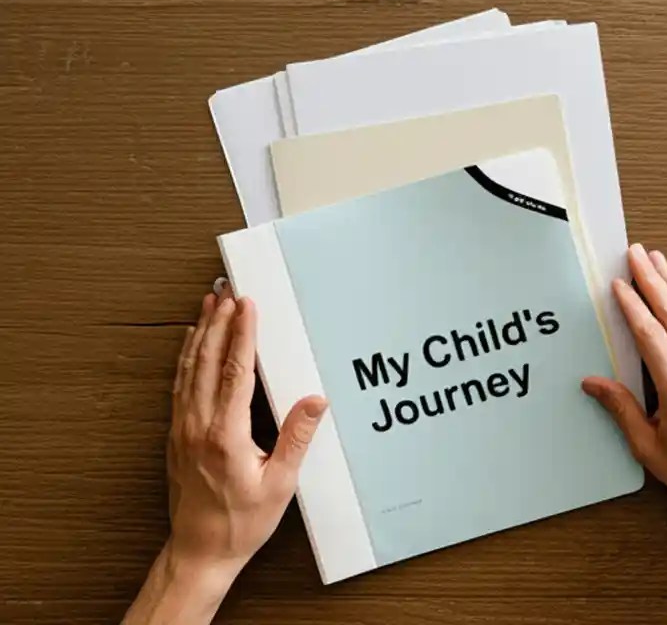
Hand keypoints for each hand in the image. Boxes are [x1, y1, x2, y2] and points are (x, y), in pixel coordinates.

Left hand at [127, 289, 328, 623]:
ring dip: (200, 333)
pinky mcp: (176, 435)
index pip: (235, 371)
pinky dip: (186, 358)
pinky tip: (192, 344)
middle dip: (218, 321)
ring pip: (189, 369)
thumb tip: (314, 401)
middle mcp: (197, 427)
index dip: (243, 334)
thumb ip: (297, 437)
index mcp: (224, 435)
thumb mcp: (281, 483)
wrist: (200, 550)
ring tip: (209, 304)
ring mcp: (182, 430)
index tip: (248, 306)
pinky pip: (180, 385)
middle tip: (228, 291)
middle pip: (207, 360)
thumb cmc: (241, 522)